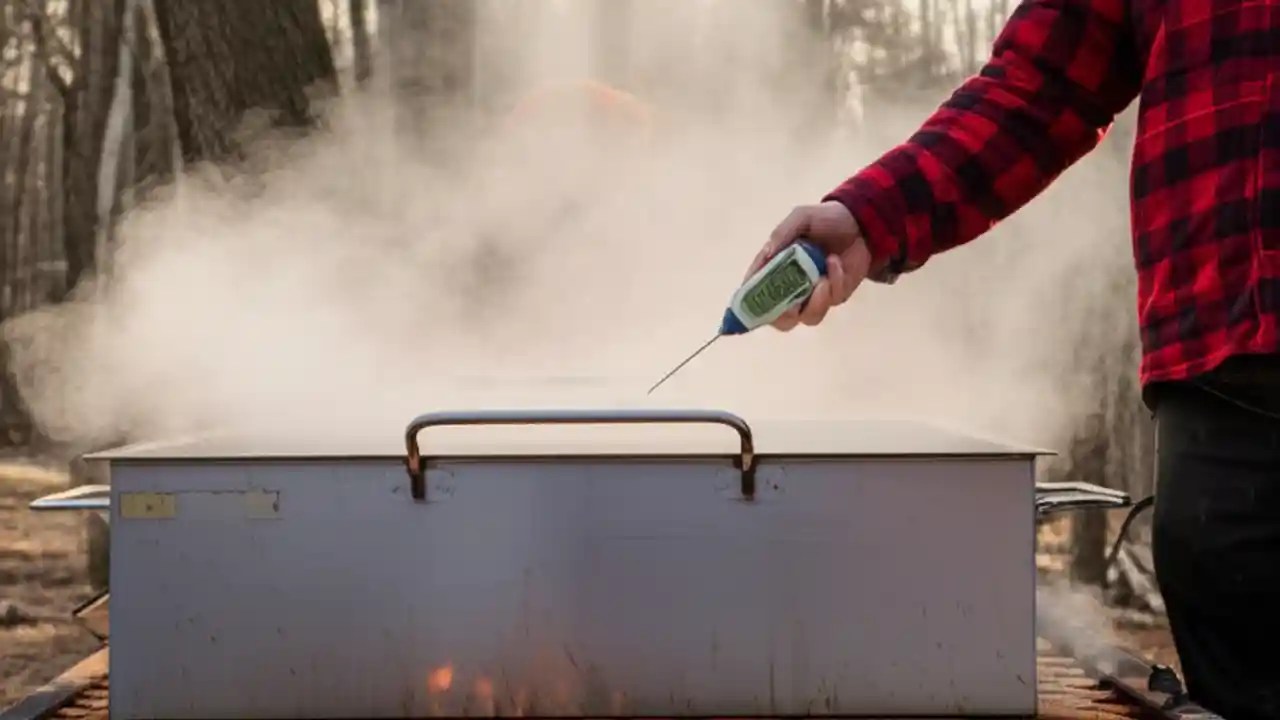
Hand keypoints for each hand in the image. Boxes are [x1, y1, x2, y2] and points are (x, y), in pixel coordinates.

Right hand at [745, 201, 872, 330]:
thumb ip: (782, 233)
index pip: (756, 293)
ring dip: (815, 302)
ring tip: (823, 279)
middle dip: (784, 315)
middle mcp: (792, 287)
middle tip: (792, 305)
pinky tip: (835, 262)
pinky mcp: (836, 294)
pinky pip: (832, 300)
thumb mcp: (801, 217)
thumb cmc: (825, 218)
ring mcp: (814, 294)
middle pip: (779, 319)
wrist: (860, 220)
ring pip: (808, 317)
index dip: (752, 302)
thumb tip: (767, 254)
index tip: (757, 300)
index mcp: (775, 269)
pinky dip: (834, 283)